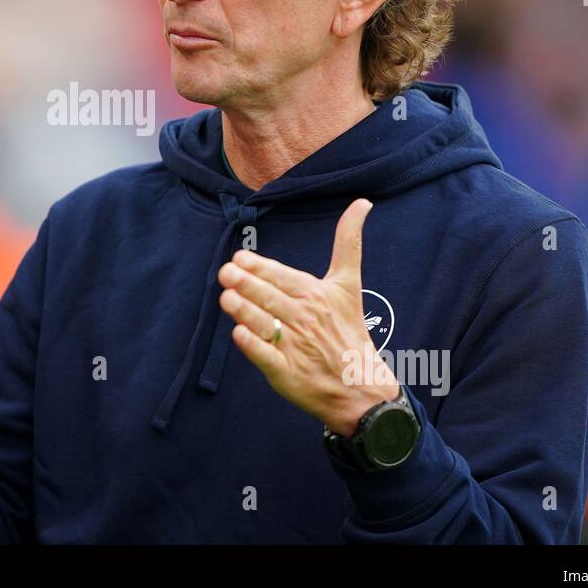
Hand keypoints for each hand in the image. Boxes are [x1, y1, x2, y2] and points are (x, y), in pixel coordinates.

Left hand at [216, 198, 399, 435]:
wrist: (361, 385)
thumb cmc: (348, 329)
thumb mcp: (348, 284)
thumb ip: (348, 242)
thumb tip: (362, 202)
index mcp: (316, 295)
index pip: (283, 277)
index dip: (261, 268)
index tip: (240, 258)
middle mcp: (305, 319)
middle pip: (271, 298)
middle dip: (247, 285)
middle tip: (225, 272)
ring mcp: (296, 347)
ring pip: (265, 324)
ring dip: (246, 311)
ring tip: (226, 298)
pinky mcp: (287, 373)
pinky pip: (267, 358)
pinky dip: (254, 347)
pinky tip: (238, 335)